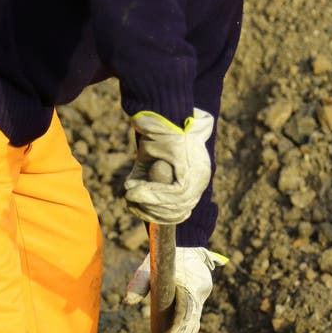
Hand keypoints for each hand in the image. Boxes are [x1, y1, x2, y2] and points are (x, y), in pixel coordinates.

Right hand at [123, 108, 213, 224]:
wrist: (164, 115)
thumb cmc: (157, 137)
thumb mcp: (150, 162)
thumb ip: (144, 179)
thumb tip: (130, 192)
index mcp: (196, 180)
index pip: (182, 209)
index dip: (162, 217)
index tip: (144, 216)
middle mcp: (201, 180)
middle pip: (179, 210)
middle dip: (153, 213)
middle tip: (134, 208)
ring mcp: (198, 175)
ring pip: (174, 204)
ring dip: (149, 205)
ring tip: (131, 199)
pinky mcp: (189, 169)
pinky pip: (172, 192)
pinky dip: (152, 195)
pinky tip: (136, 193)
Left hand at [124, 247, 227, 332]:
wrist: (187, 243)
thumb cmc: (164, 255)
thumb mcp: (150, 265)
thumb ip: (139, 282)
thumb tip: (128, 300)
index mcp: (191, 284)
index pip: (187, 313)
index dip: (179, 331)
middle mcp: (200, 292)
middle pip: (193, 323)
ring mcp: (202, 297)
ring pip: (195, 324)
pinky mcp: (199, 300)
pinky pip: (194, 320)